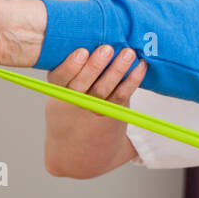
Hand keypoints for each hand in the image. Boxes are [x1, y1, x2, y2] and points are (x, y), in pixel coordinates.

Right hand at [43, 47, 143, 177]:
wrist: (79, 157)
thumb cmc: (72, 116)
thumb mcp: (63, 99)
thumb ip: (72, 77)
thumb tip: (92, 40)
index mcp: (57, 97)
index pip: (58, 80)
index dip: (69, 66)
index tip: (80, 52)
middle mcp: (73, 106)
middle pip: (83, 85)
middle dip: (96, 66)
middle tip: (107, 48)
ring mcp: (93, 113)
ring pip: (105, 91)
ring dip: (118, 71)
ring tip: (128, 54)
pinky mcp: (112, 117)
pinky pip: (122, 97)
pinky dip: (132, 81)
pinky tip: (141, 67)